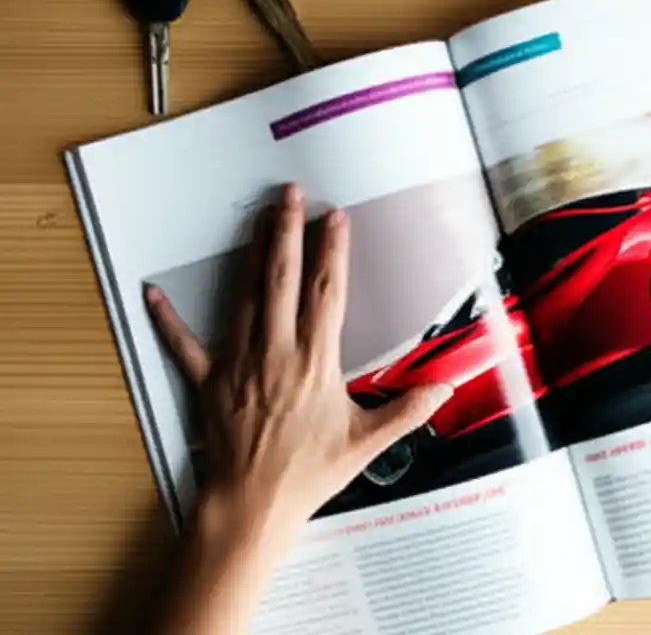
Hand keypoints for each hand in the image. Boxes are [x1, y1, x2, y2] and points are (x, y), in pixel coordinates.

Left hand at [145, 184, 451, 541]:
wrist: (253, 504)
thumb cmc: (309, 474)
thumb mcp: (367, 442)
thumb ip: (408, 410)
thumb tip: (446, 387)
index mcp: (316, 363)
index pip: (327, 294)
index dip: (332, 252)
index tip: (336, 218)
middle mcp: (276, 353)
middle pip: (282, 281)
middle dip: (287, 233)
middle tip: (290, 196)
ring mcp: (239, 364)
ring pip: (245, 298)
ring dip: (252, 256)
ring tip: (258, 220)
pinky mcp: (209, 382)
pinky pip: (185, 344)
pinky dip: (169, 318)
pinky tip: (154, 292)